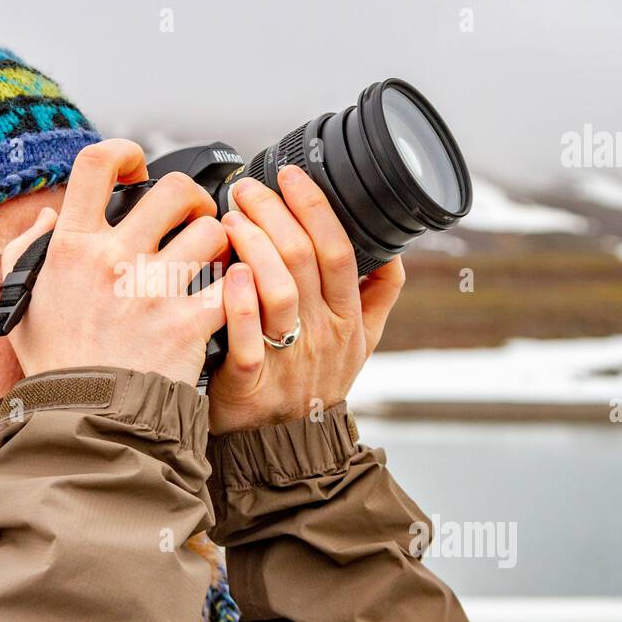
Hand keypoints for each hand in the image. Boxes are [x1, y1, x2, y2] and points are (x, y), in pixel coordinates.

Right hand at [2, 140, 229, 385]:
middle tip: (192, 218)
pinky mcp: (188, 323)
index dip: (124, 152)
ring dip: (220, 243)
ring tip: (214, 260)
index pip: (95, 164)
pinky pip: (232, 285)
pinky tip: (229, 296)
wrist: (84, 420)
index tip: (137, 167)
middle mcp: (113, 260)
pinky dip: (238, 287)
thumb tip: (49, 215)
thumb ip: (29, 251)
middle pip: (173, 190)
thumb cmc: (57, 365)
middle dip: (192, 198)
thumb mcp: (23, 302)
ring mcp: (153, 290)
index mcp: (71, 247)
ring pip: (211, 232)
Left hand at [208, 165, 404, 433]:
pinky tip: (228, 273)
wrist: (286, 448)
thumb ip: (379, 294)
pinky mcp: (252, 384)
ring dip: (254, 246)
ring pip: (279, 292)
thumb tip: (394, 247)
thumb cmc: (316, 383)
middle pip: (304, 260)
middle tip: (246, 188)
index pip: (339, 250)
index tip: (290, 174)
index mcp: (348, 317)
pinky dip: (240, 304)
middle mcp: (323, 335)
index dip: (315, 206)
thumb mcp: (361, 341)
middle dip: (273, 213)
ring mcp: (289, 360)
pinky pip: (250, 341)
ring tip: (229, 218)